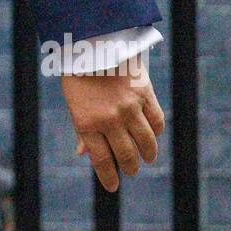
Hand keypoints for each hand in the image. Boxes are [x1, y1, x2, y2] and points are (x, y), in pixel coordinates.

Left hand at [61, 50, 164, 191]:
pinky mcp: (144, 94)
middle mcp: (109, 119)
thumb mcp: (74, 104)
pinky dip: (156, 132)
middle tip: (131, 171)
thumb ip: (82, 130)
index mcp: (87, 123)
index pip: (101, 161)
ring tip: (146, 158)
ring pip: (146, 142)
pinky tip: (153, 136)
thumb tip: (84, 154)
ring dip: (147, 154)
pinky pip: (156, 121)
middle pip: (125, 155)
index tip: (112, 187)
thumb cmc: (79, 75)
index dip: (108, 177)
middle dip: (129, 168)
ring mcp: (128, 107)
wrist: (92, 43)